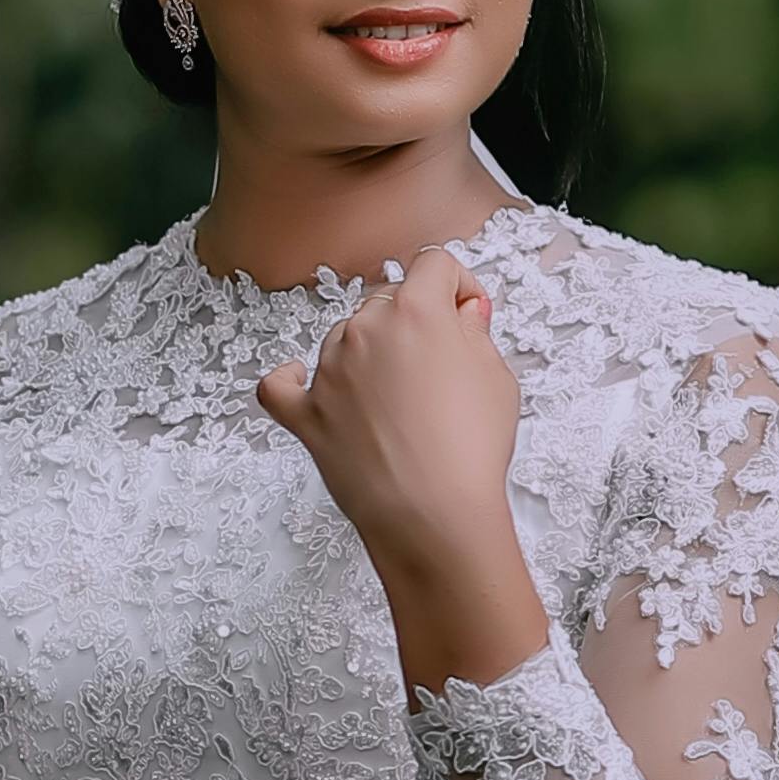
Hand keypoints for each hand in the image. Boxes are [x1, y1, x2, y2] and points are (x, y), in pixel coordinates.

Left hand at [258, 244, 547, 691]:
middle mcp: (364, 328)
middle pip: (388, 300)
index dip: (458, 285)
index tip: (469, 317)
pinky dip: (293, 382)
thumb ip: (474, 332)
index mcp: (416, 309)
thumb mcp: (497, 378)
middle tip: (441, 370)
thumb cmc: (474, 448)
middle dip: (415, 322)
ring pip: (345, 338)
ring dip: (369, 354)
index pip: (433, 264)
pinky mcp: (305, 414)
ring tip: (399, 402)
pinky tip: (308, 386)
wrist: (434, 516)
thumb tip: (463, 312)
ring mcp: (327, 370)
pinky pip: (281, 386)